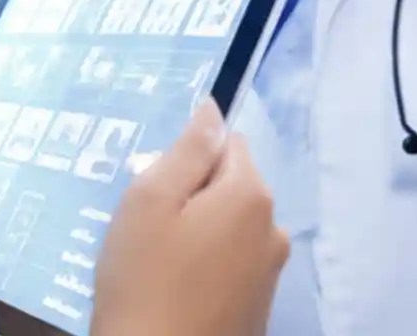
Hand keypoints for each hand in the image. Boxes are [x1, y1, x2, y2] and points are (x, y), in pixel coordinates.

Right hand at [91, 100, 288, 335]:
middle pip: (231, 185)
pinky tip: (173, 286)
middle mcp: (273, 229)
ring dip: (197, 231)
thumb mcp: (150, 200)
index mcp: (250, 195)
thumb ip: (187, 150)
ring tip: (155, 259)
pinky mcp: (257, 306)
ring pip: (229, 226)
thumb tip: (213, 109)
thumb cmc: (144, 279)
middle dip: (192, 195)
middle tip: (147, 225)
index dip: (187, 158)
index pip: (227, 143)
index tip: (154, 186)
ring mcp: (270, 272)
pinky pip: (230, 263)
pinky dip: (204, 265)